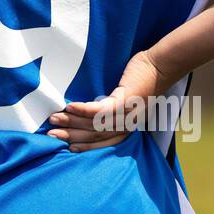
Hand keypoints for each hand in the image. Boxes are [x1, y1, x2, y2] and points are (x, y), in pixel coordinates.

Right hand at [48, 49, 165, 151]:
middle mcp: (126, 125)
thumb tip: (90, 111)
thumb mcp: (128, 101)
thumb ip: (112, 109)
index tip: (67, 147)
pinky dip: (83, 110)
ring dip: (72, 122)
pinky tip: (69, 107)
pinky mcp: (125, 101)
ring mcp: (126, 114)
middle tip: (51, 135)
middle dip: (71, 136)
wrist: (162, 66)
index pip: (102, 142)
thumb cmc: (144, 81)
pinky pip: (100, 109)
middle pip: (94, 135)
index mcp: (126, 127)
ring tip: (54, 119)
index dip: (84, 146)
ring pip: (95, 123)